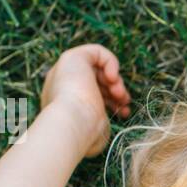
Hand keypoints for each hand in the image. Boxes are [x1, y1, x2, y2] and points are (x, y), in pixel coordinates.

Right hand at [39, 44, 131, 158]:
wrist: (72, 124)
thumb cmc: (83, 134)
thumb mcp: (95, 131)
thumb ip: (98, 122)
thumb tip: (103, 125)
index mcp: (63, 102)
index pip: (90, 94)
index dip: (110, 101)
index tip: (122, 112)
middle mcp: (60, 84)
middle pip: (95, 80)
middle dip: (115, 91)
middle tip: (125, 102)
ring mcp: (64, 70)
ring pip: (98, 67)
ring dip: (116, 81)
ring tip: (121, 95)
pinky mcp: (71, 57)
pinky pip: (97, 52)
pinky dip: (111, 62)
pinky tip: (113, 78)